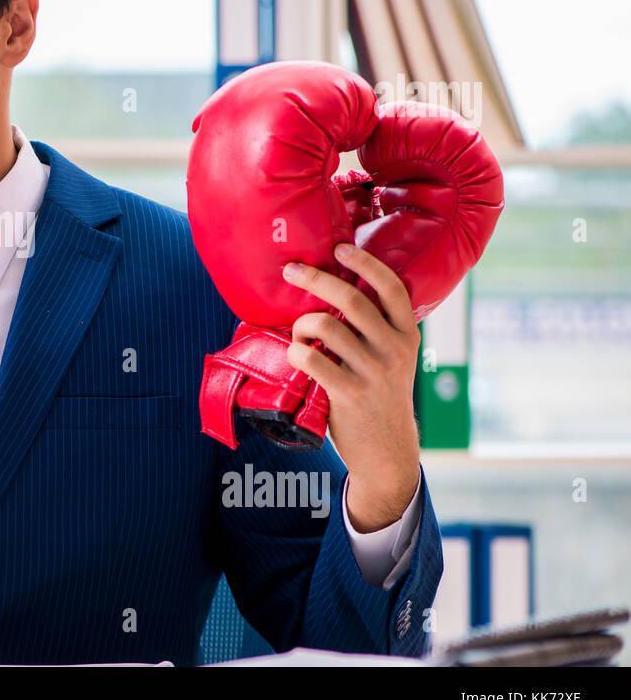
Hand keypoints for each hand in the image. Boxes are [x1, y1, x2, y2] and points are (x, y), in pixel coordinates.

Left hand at [281, 243, 421, 531]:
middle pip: (351, 299)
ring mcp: (373, 372)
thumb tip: (337, 289)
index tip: (341, 248)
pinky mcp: (349, 394)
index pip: (391, 287)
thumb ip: (376, 329)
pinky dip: (295, 351)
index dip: (365, 264)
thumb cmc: (381, 396)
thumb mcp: (393, 359)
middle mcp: (394, 350)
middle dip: (316, 279)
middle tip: (292, 271)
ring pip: (325, 326)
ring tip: (298, 333)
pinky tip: (296, 354)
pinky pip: (311, 358)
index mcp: (407, 335)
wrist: (388, 451)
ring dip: (302, 323)